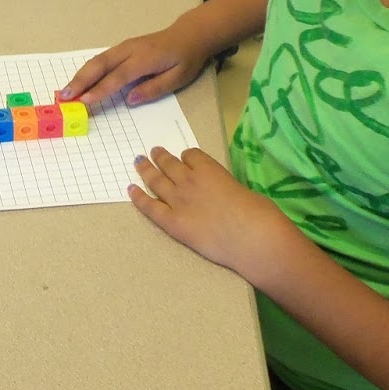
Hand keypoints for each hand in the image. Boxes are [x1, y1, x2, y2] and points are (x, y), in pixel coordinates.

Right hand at [60, 24, 210, 108]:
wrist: (188, 35)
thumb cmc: (185, 59)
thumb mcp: (178, 78)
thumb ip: (154, 89)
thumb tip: (130, 100)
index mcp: (145, 59)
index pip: (118, 76)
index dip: (100, 89)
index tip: (84, 101)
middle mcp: (130, 50)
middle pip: (100, 65)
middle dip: (80, 81)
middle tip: (64, 97)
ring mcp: (124, 47)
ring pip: (97, 60)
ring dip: (79, 75)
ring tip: (65, 91)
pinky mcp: (121, 48)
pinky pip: (100, 59)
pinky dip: (86, 70)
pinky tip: (77, 81)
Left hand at [129, 146, 297, 279]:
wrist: (251, 237)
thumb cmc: (258, 213)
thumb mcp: (243, 189)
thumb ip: (226, 187)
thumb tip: (223, 195)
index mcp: (209, 168)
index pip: (191, 155)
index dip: (186, 156)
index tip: (184, 158)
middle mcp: (189, 180)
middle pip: (169, 163)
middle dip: (160, 157)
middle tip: (152, 152)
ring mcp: (178, 201)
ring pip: (156, 180)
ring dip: (145, 169)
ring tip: (138, 162)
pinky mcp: (172, 222)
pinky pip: (150, 207)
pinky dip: (138, 197)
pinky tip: (130, 190)